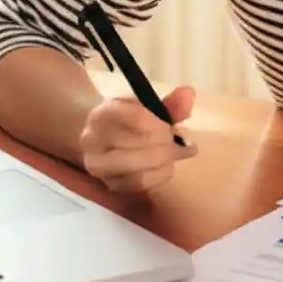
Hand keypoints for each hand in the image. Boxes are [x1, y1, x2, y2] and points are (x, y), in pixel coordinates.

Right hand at [78, 86, 197, 192]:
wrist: (100, 137)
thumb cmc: (127, 119)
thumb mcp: (145, 105)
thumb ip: (169, 103)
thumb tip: (189, 93)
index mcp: (103, 114)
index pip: (137, 119)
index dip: (161, 125)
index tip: (171, 126)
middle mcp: (93, 141)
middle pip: (138, 148)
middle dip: (166, 146)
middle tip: (178, 143)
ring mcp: (99, 167)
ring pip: (138, 172)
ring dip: (165, 163)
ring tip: (174, 154)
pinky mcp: (110, 185)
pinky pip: (140, 187)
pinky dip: (160, 177)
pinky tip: (166, 166)